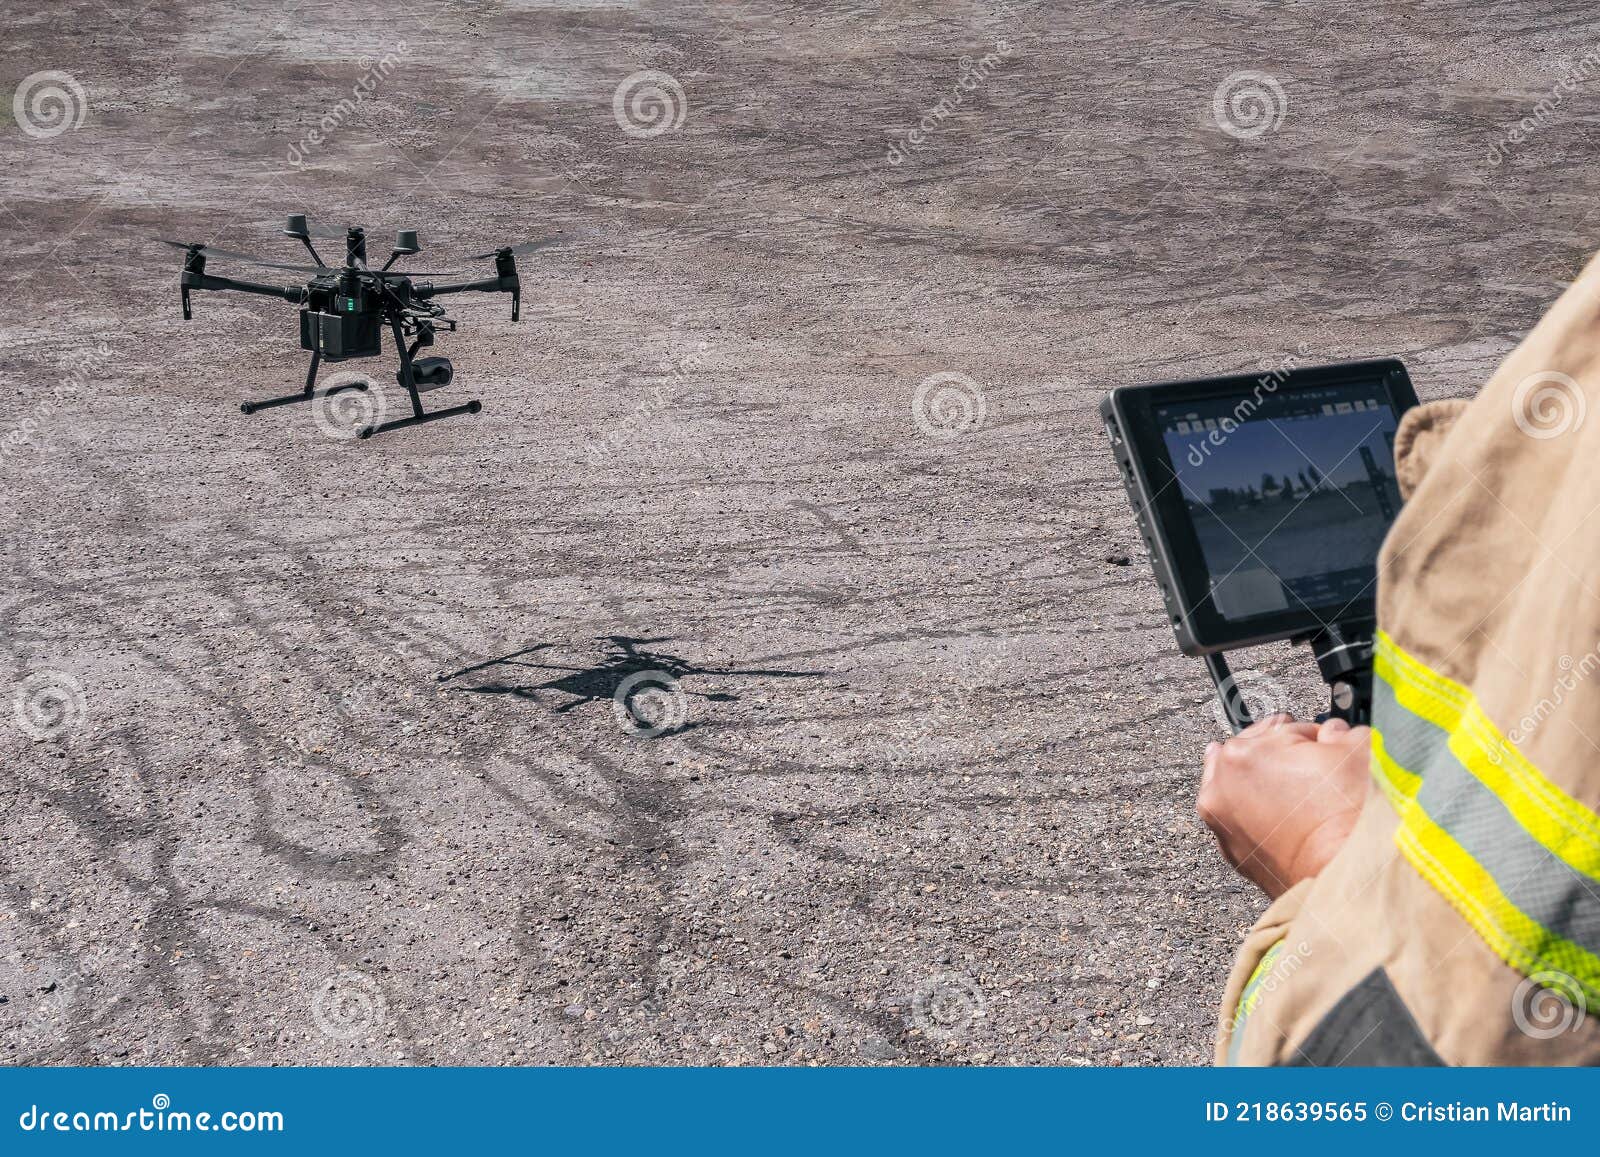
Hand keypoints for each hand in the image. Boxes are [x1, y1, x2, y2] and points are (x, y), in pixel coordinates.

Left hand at [1198, 715, 1371, 898]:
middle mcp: (1220, 787)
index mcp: (1243, 753)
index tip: (1320, 743)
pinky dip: (1257, 818)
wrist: (1344, 872)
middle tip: (1307, 765)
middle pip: (1252, 758)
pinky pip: (1244, 823)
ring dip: (1259, 784)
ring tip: (1285, 787)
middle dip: (1279, 758)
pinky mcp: (1232, 853)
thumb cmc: (1347, 816)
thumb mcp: (1355, 749)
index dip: (1306, 735)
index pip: (1281, 729)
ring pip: (1239, 790)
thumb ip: (1338, 731)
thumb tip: (1334, 734)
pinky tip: (1277, 816)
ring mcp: (1222, 823)